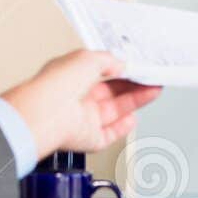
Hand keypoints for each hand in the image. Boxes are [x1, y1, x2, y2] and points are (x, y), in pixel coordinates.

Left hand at [1, 50, 160, 157]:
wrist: (45, 114)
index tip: (137, 67)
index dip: (120, 70)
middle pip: (111, 93)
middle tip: (151, 79)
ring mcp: (82, 120)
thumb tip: (119, 64)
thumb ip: (106, 59)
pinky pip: (109, 134)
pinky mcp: (87, 139)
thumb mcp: (86, 58)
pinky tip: (133, 118)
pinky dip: (123, 127)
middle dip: (133, 85)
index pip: (100, 73)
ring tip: (153, 91)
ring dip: (135, 102)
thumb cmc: (55, 85)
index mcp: (70, 78)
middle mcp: (76, 99)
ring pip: (114, 112)